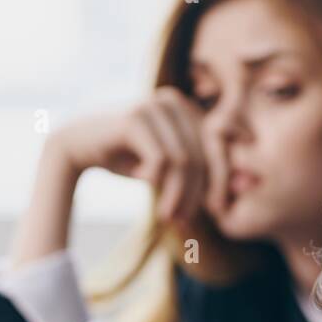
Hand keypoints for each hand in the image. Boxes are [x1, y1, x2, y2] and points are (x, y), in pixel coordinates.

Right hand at [50, 87, 224, 223]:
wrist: (76, 148)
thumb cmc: (127, 159)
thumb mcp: (169, 167)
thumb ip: (201, 172)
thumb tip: (245, 187)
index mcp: (187, 108)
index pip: (218, 147)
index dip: (221, 180)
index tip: (217, 211)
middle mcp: (174, 100)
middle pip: (202, 155)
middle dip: (198, 193)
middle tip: (186, 220)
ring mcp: (154, 105)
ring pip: (184, 161)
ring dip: (178, 194)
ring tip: (170, 216)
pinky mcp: (136, 118)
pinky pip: (161, 160)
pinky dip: (158, 183)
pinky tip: (147, 189)